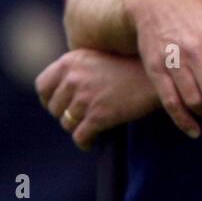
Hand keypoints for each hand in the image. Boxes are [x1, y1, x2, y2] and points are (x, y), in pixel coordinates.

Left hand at [36, 49, 160, 150]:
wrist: (159, 75)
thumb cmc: (131, 67)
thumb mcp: (98, 58)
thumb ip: (76, 69)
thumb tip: (59, 90)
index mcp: (71, 61)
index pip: (42, 85)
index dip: (49, 98)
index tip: (60, 104)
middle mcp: (74, 78)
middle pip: (54, 108)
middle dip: (66, 114)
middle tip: (82, 116)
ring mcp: (86, 97)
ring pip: (67, 124)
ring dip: (78, 127)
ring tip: (91, 126)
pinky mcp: (98, 116)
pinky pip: (80, 137)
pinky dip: (85, 142)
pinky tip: (92, 141)